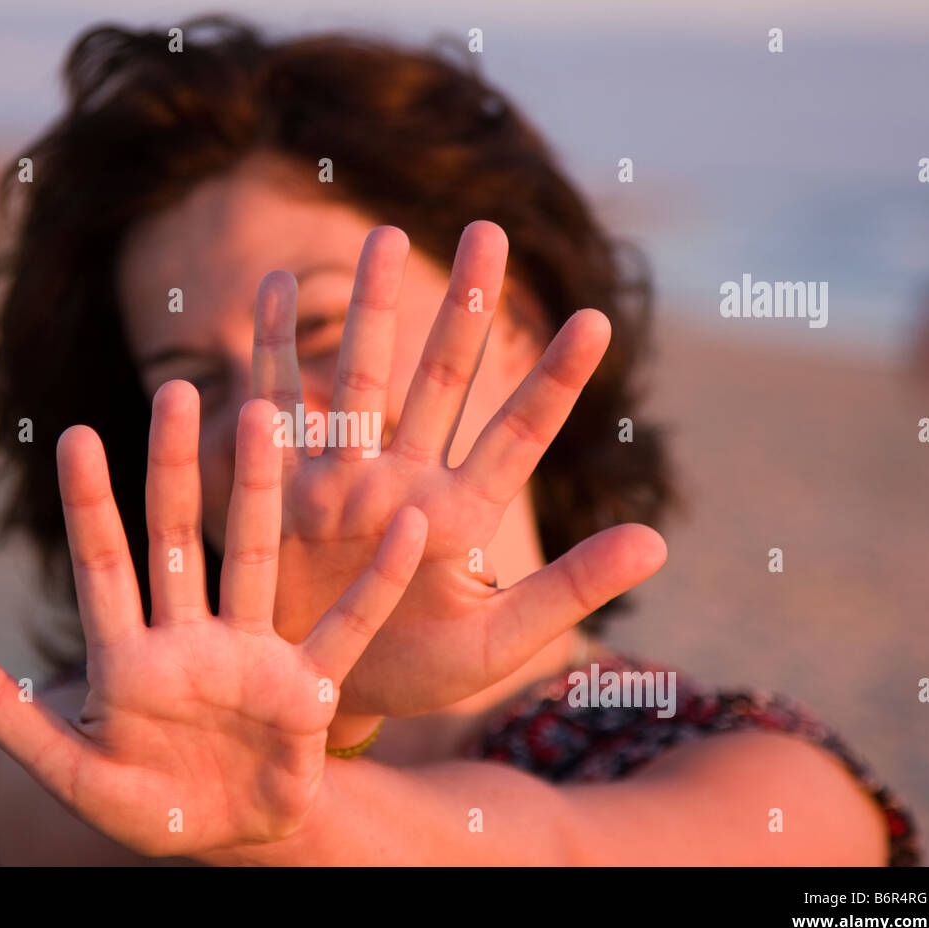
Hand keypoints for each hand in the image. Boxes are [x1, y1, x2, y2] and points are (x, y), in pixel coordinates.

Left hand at [0, 384, 426, 855]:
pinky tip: (406, 527)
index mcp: (129, 656)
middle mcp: (191, 636)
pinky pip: (346, 628)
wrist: (227, 835)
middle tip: (178, 390)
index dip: (89, 506)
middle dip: (175, 469)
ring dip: (263, 494)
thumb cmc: (144, 802)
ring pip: (256, 560)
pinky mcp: (309, 687)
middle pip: (181, 539)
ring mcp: (253, 655)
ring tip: (270, 416)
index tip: (75, 436)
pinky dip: (374, 585)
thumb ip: (5, 713)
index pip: (102, 565)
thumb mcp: (70, 769)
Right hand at [252, 221, 666, 720]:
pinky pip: (279, 408)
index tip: (596, 320)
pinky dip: (272, 351)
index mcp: (461, 514)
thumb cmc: (419, 674)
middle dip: (463, 308)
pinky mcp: (288, 490)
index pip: (517, 434)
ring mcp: (345, 480)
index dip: (554, 379)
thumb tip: (659, 540)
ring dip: (370, 308)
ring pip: (360, 377)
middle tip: (486, 232)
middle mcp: (406, 480)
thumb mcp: (498, 644)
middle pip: (439, 379)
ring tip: (381, 236)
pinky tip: (269, 288)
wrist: (331, 693)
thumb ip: (570, 590)